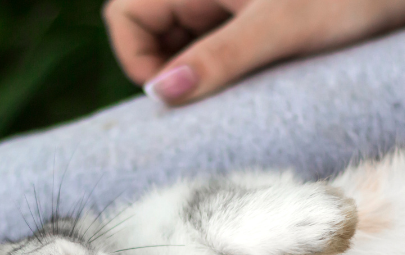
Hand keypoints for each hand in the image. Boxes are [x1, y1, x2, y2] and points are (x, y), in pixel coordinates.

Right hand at [103, 0, 404, 104]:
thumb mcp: (280, 29)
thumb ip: (218, 58)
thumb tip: (162, 94)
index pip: (125, 15)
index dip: (138, 58)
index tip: (178, 92)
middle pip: (153, 30)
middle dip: (176, 69)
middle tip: (222, 92)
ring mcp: (229, 2)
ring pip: (186, 43)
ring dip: (206, 72)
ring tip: (252, 80)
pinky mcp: (253, 15)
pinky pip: (219, 46)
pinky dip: (230, 67)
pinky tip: (263, 75)